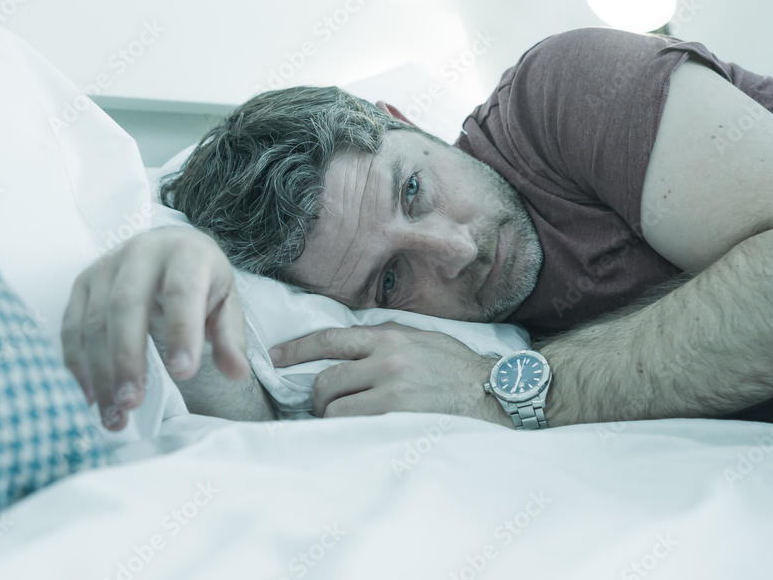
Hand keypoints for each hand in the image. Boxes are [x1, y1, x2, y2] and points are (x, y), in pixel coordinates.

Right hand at [62, 226, 248, 429]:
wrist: (170, 245)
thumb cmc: (201, 278)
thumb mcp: (226, 301)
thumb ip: (230, 336)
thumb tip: (236, 372)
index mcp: (185, 254)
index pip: (182, 290)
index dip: (182, 331)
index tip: (183, 373)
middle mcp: (141, 253)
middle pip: (126, 304)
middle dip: (127, 357)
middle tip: (134, 402)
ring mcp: (106, 267)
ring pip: (93, 320)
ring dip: (100, 372)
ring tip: (115, 413)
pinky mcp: (82, 284)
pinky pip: (72, 327)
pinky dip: (78, 366)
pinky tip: (91, 398)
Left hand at [270, 322, 510, 426]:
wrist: (498, 394)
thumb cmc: (460, 370)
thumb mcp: (423, 339)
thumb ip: (386, 340)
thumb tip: (346, 347)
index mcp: (391, 336)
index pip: (330, 338)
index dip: (296, 349)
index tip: (274, 358)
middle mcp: (388, 359)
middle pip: (325, 379)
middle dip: (318, 398)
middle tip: (325, 409)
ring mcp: (392, 390)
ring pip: (333, 407)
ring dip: (332, 419)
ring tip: (345, 425)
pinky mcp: (398, 418)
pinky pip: (351, 428)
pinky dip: (346, 434)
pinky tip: (355, 437)